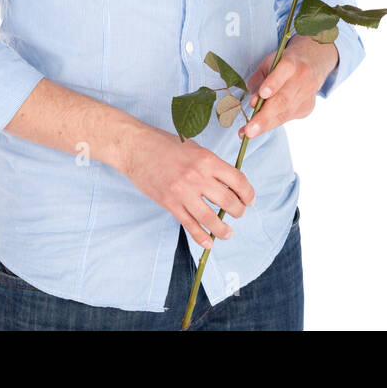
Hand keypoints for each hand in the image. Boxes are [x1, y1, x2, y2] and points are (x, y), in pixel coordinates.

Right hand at [120, 124, 255, 248]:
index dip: (248, 193)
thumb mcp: (195, 148)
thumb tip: (230, 183)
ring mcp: (182, 192)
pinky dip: (201, 236)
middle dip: (239, 211)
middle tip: (240, 213)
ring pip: (210, 218)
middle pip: (228, 201)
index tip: (250, 199)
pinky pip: (189, 224)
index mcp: (207, 160)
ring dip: (223, 229)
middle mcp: (197, 177)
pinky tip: (209, 242)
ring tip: (228, 233)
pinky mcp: (169, 204)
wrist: (136, 148)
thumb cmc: (166, 144)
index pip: (237, 180)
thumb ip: (212, 165)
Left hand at [239, 36, 336, 140]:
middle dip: (264, 117)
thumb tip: (254, 102)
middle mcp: (303, 79)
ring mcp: (308, 95)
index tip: (262, 94)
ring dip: (264, 125)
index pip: (284, 70)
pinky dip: (271, 123)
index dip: (273, 83)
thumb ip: (258, 80)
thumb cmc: (282, 65)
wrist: (312, 64)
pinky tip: (259, 128)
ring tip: (247, 133)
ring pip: (284, 113)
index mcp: (292, 62)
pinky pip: (286, 118)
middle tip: (249, 130)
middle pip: (284, 99)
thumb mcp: (267, 64)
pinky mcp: (308, 108)